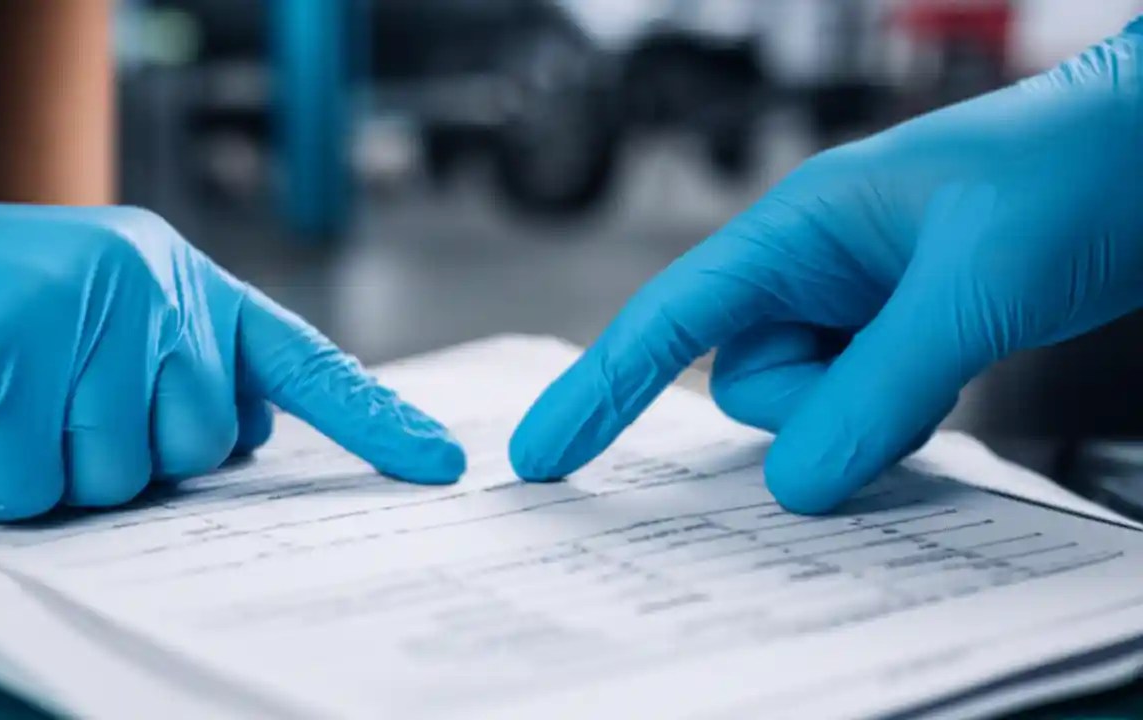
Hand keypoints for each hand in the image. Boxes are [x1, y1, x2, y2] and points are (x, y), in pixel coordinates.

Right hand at [0, 196, 464, 520]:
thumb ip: (175, 367)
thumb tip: (249, 430)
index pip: (298, 356)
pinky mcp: (11, 352)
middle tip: (44, 402)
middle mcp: (148, 283)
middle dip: (119, 456)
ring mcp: (83, 311)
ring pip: (116, 477)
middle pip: (197, 447)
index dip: (371, 416)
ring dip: (46, 466)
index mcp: (178, 278)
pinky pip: (34, 487)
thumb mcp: (93, 327)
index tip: (437, 462)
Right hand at [511, 22, 1142, 512]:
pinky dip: (892, 416)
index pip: (669, 317)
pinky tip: (949, 371)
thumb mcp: (972, 286)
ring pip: (806, 404)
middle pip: (747, 381)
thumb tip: (798, 482)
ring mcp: (856, 303)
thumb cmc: (1070, 172)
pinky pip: (858, 406)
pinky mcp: (899, 332)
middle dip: (813, 404)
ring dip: (866, 413)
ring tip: (945, 357)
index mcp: (797, 227)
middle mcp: (813, 267)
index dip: (597, 389)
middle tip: (904, 371)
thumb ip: (877, 389)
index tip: (544, 454)